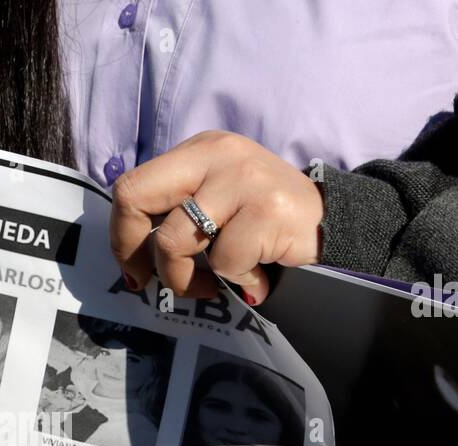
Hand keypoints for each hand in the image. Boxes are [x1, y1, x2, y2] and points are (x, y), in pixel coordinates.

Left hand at [110, 130, 324, 304]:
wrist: (335, 220)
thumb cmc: (265, 219)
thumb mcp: (217, 197)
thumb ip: (178, 210)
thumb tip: (130, 252)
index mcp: (199, 150)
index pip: (130, 185)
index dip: (122, 235)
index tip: (134, 268)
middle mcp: (217, 155)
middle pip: (136, 199)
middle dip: (136, 251)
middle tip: (152, 281)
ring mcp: (243, 179)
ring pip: (175, 240)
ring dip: (187, 279)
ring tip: (213, 284)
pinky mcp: (266, 210)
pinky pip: (223, 261)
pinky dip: (237, 278)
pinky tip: (256, 272)